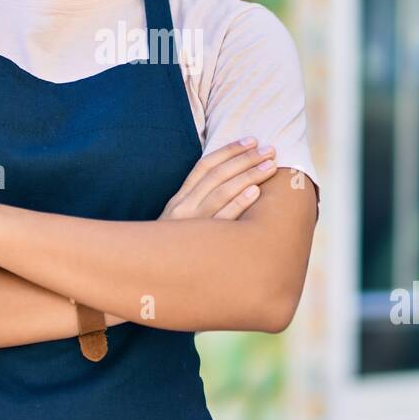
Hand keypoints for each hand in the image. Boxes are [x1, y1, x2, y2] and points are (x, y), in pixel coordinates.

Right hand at [97, 138, 277, 328]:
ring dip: (248, 176)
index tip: (251, 140)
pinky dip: (238, 204)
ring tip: (270, 166)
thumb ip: (198, 204)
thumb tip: (229, 185)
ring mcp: (190, 225)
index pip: (204, 166)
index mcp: (179, 199)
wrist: (148, 279)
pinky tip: (256, 192)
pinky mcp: (198, 243)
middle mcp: (183, 208)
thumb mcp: (179, 223)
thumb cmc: (172, 251)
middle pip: (217, 175)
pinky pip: (221, 220)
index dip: (228, 150)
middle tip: (270, 150)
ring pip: (221, 192)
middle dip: (245, 159)